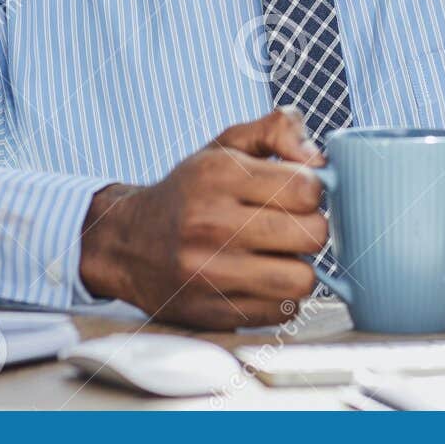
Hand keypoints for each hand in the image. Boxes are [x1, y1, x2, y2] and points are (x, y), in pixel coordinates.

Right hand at [77, 108, 328, 328]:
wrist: (126, 243)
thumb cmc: (190, 191)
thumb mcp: (226, 145)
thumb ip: (277, 129)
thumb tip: (318, 158)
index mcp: (218, 174)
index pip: (307, 188)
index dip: (313, 190)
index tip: (296, 193)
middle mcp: (210, 224)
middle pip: (313, 235)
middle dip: (311, 228)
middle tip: (291, 226)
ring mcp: (207, 273)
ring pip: (302, 280)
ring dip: (299, 267)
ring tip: (279, 255)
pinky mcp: (210, 313)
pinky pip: (281, 312)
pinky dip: (279, 297)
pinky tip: (259, 280)